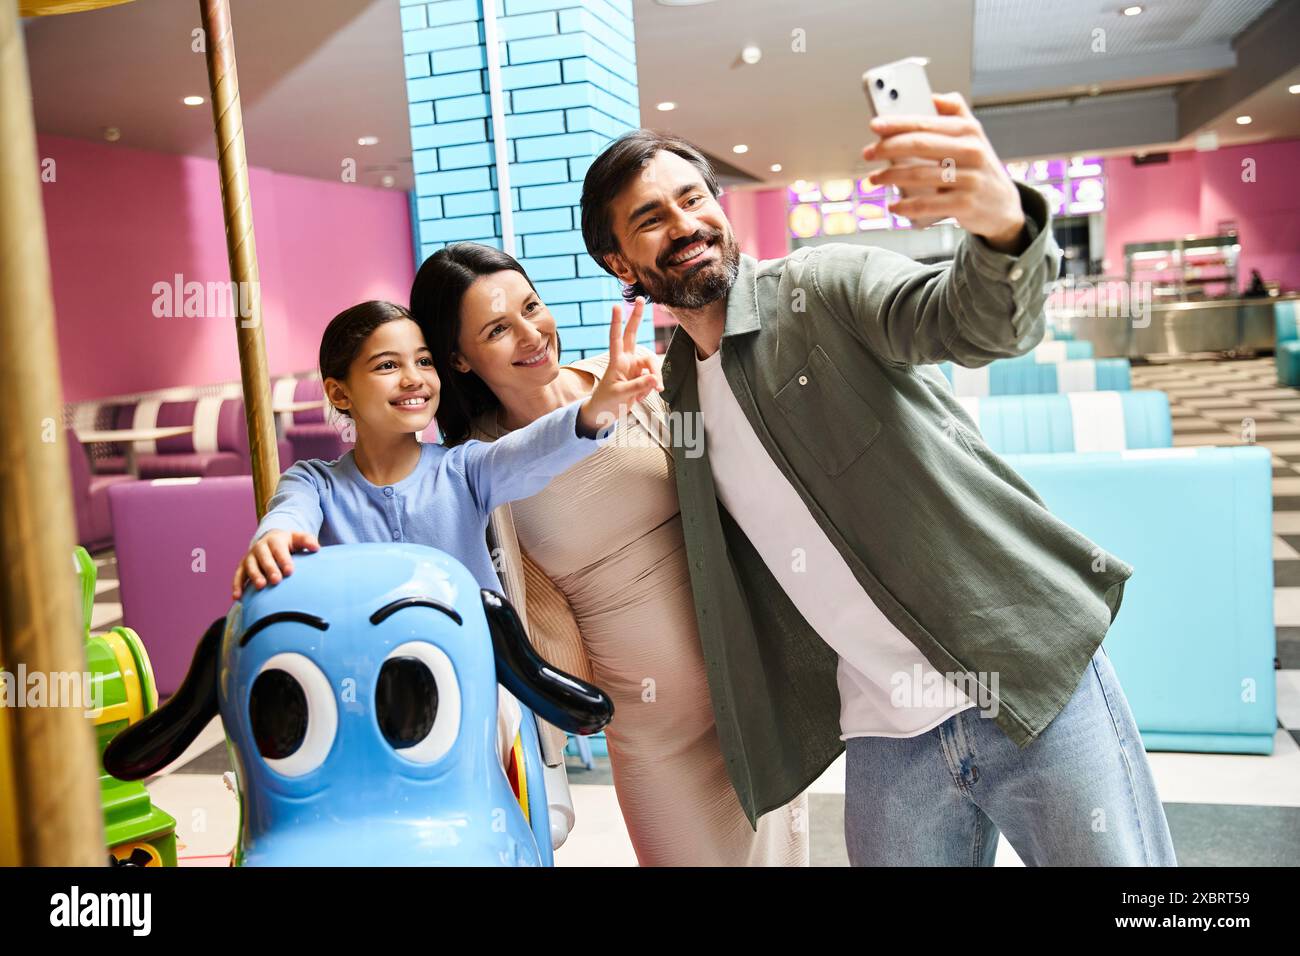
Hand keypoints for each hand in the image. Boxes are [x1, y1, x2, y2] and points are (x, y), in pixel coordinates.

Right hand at [232, 529, 319, 598]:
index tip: (290, 571)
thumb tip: (316, 547)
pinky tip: (237, 597)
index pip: (279, 550)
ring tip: (260, 586)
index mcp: (275, 540)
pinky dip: (237, 586)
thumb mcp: (298, 538)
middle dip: (269, 569)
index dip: (284, 560)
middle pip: (264, 558)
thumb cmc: (289, 544)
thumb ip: (307, 541)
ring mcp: (250, 557)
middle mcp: (260, 547)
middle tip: (276, 580)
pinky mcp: (242, 567)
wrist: (271, 541)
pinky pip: (238, 576)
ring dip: (254, 576)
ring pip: (250, 566)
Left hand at [578, 297, 661, 436]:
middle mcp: (626, 360)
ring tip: (656, 391)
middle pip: (633, 334)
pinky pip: (653, 379)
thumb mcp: (621, 395)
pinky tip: (642, 397)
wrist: (606, 413)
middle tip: (640, 299)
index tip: (617, 306)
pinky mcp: (643, 376)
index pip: (616, 338)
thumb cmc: (607, 401)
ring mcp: (635, 367)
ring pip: (652, 365)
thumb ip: (638, 386)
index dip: (617, 323)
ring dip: (655, 378)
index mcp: (616, 361)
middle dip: (636, 317)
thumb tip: (657, 380)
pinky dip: (651, 388)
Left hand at [864, 92, 1025, 251]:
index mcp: (969, 131)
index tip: (875, 125)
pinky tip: (893, 205)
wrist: (1003, 205)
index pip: (926, 123)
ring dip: (890, 177)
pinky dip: (906, 206)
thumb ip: (956, 112)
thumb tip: (931, 95)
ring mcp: (969, 179)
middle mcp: (972, 152)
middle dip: (888, 148)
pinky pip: (927, 205)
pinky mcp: (965, 205)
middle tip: (867, 153)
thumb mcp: (974, 135)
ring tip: (874, 178)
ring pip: (919, 175)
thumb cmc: (979, 167)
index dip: (897, 123)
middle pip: (920, 146)